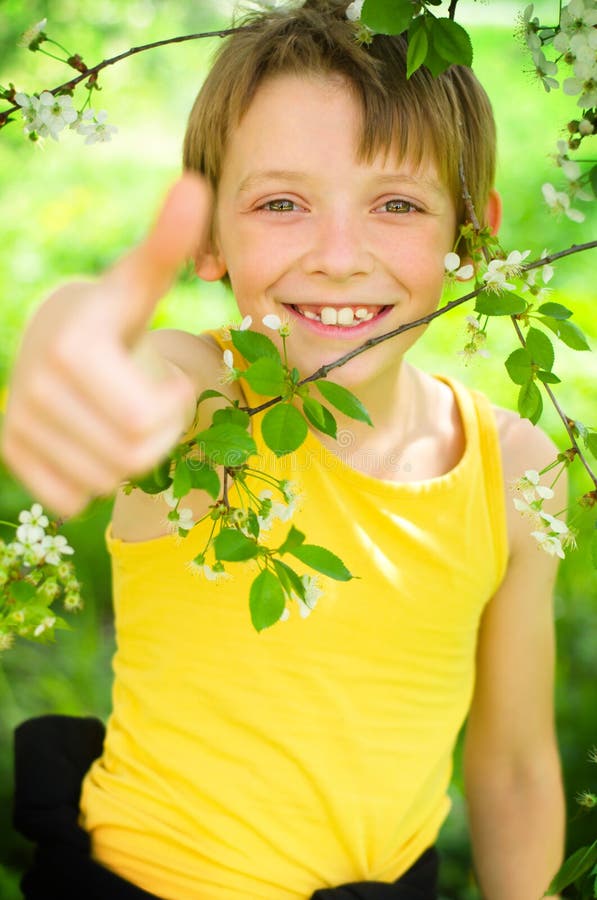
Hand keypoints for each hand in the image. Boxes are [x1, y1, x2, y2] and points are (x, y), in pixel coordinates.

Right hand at [1, 173, 210, 517]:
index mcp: (72, 347)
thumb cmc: (113, 315)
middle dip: (158, 436)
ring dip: (131, 457)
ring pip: (106, 481)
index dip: (172, 406)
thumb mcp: (140, 284)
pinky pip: (75, 499)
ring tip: (124, 416)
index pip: (144, 423)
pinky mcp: (12, 454)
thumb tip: (194, 184)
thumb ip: (167, 245)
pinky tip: (95, 438)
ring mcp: (16, 424)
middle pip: (130, 457)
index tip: (169, 379)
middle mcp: (32, 387)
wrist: (54, 336)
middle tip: (153, 404)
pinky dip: (97, 479)